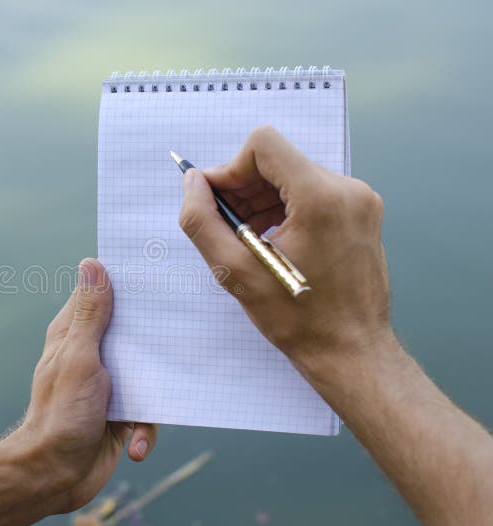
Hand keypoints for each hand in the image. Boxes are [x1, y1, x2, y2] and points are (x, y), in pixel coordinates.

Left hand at [12, 258, 157, 511]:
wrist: (54, 477)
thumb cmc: (60, 414)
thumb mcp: (79, 358)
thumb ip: (91, 315)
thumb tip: (91, 263)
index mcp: (75, 334)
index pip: (102, 294)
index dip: (127, 281)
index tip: (157, 271)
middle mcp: (93, 355)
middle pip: (133, 332)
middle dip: (156, 336)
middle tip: (182, 332)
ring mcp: (109, 385)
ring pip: (148, 371)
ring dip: (156, 393)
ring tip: (158, 405)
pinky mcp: (122, 414)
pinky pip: (148, 413)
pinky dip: (144, 432)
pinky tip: (134, 446)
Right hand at [178, 126, 394, 370]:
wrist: (352, 351)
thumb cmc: (298, 319)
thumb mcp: (234, 271)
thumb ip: (202, 220)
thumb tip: (193, 183)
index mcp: (320, 197)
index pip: (264, 145)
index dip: (230, 168)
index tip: (216, 199)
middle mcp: (347, 189)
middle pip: (278, 160)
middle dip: (244, 187)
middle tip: (225, 224)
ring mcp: (360, 201)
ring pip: (294, 176)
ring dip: (262, 200)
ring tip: (247, 238)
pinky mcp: (363, 213)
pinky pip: (313, 193)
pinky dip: (285, 208)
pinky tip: (272, 241)